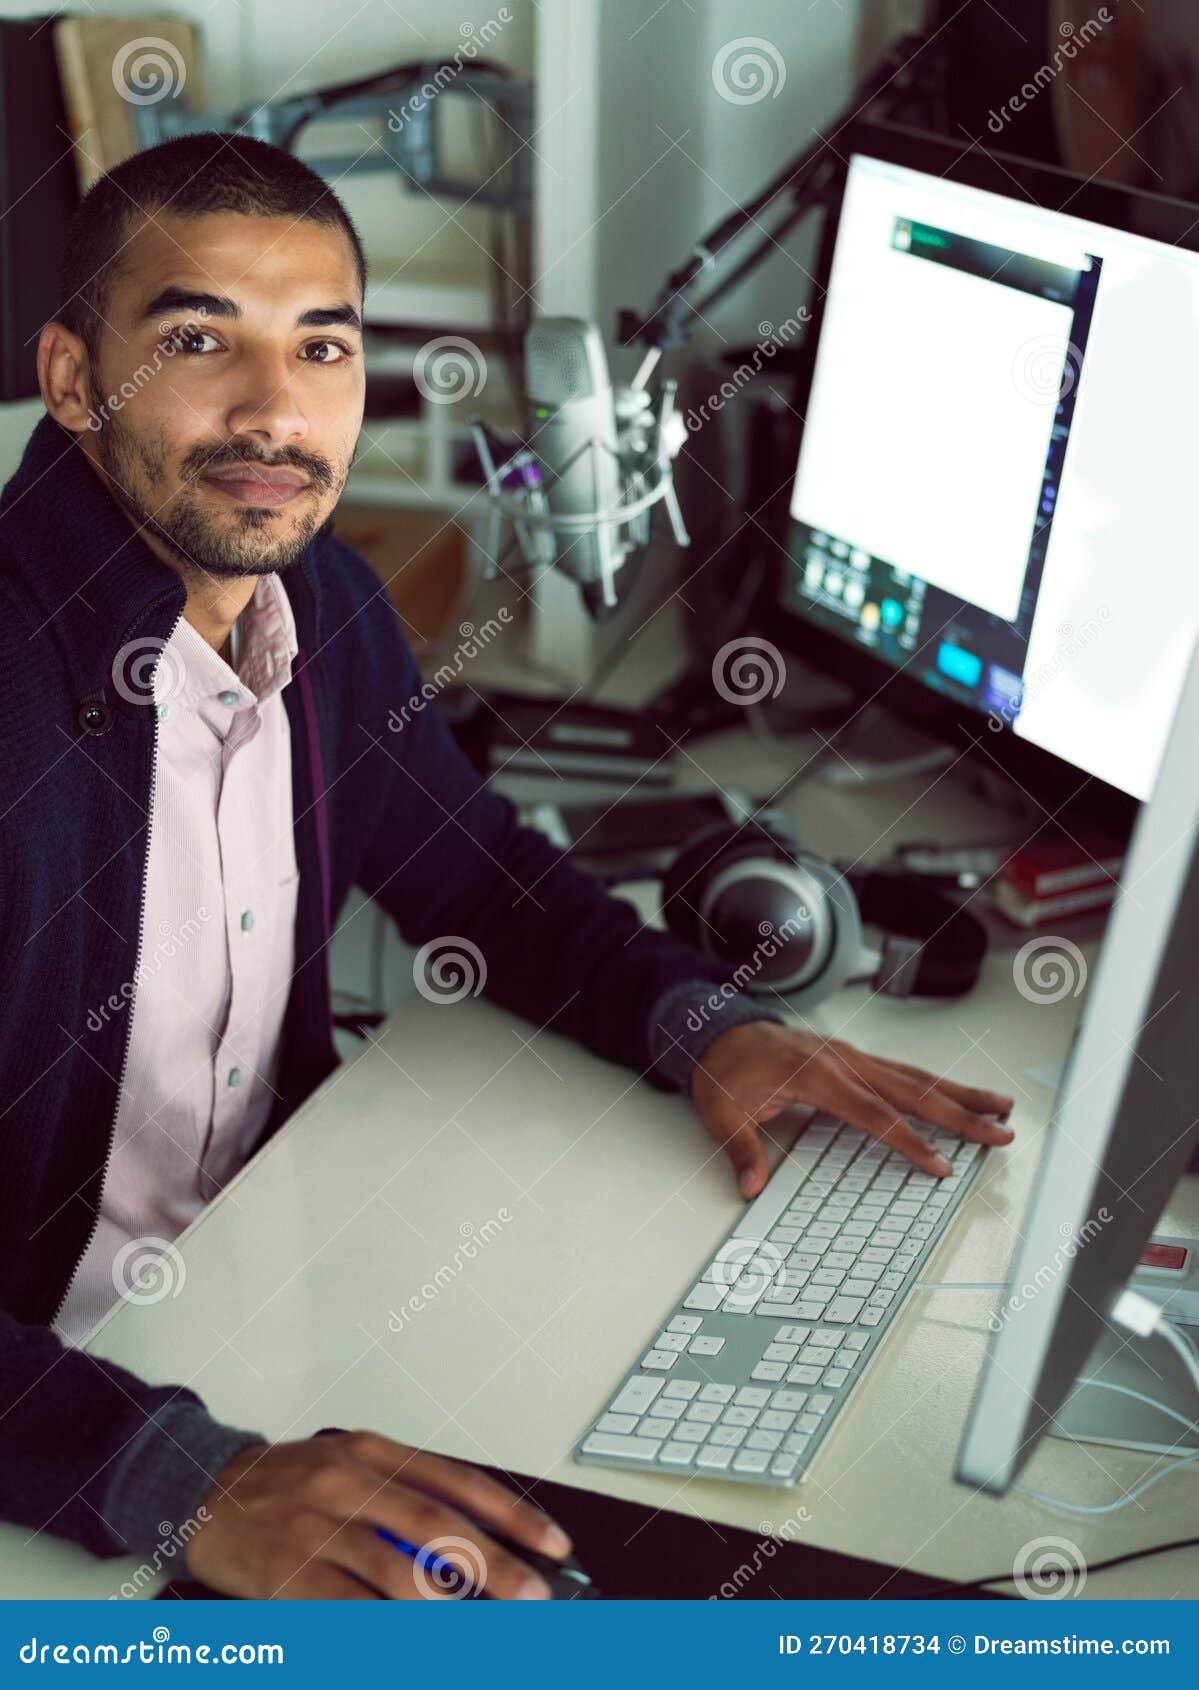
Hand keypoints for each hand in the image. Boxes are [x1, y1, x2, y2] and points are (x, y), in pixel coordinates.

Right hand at [185, 1432, 570, 1598]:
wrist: (199, 1493)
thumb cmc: (287, 1488)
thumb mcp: (349, 1469)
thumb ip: (406, 1498)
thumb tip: (478, 1544)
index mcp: (373, 1451)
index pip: (458, 1481)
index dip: (512, 1514)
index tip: (553, 1545)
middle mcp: (349, 1481)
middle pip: (437, 1526)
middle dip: (494, 1565)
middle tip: (535, 1595)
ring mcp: (318, 1528)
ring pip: (398, 1572)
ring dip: (451, 1609)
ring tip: (489, 1632)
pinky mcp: (288, 1575)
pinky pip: (349, 1611)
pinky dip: (388, 1632)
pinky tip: (416, 1643)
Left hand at [691, 1021, 1013, 1197]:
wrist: (720, 1030)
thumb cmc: (725, 1070)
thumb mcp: (723, 1113)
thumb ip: (741, 1150)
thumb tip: (749, 1186)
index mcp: (816, 1075)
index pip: (874, 1115)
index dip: (909, 1142)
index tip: (941, 1165)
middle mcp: (843, 1061)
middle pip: (912, 1091)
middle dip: (961, 1114)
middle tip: (1002, 1132)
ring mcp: (851, 1056)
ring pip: (916, 1077)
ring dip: (960, 1093)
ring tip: (1001, 1107)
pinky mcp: (853, 1058)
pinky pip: (902, 1072)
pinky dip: (936, 1084)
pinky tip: (959, 1095)